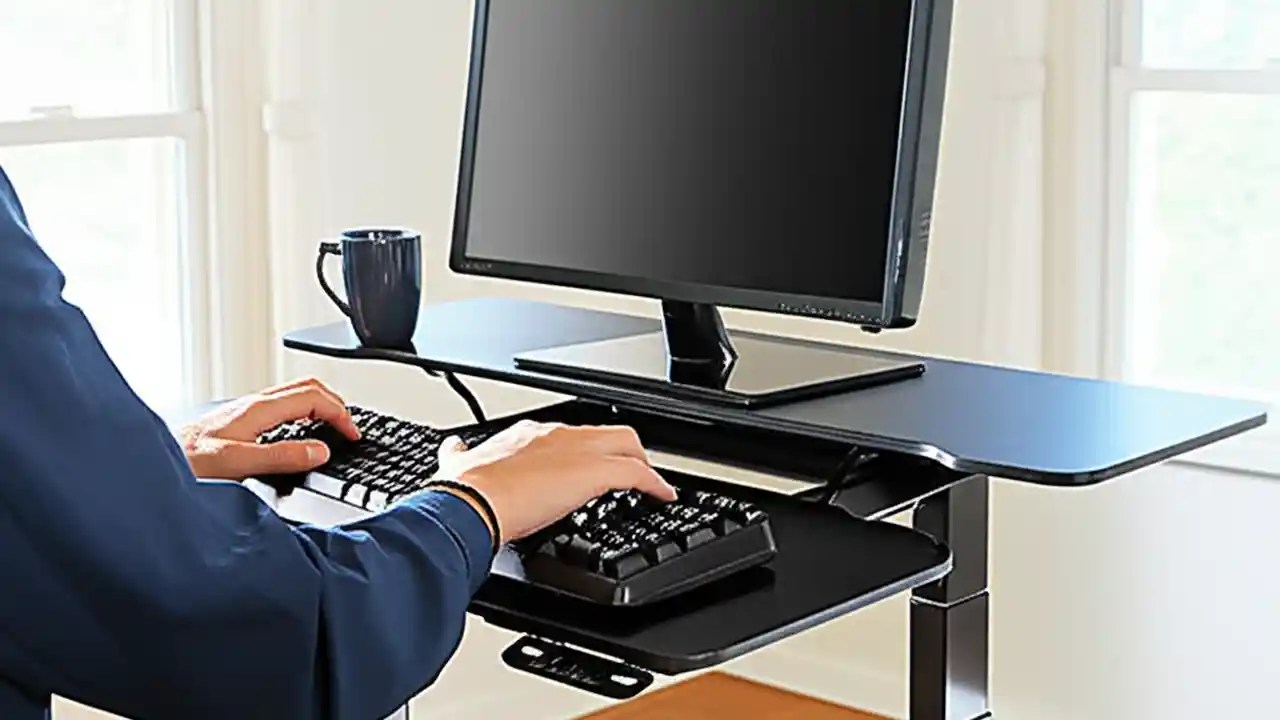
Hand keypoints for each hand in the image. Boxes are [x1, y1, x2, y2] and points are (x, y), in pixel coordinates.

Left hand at [181, 378, 360, 479]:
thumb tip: (319, 451)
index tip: (353, 435)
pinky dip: (302, 416)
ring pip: (294, 396)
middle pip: (307, 388)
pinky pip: (281, 409)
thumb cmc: (183, 463)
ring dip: (319, 407)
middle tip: (349, 428)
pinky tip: (299, 436)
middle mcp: (252, 405)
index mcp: (257, 409)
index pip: (313, 396)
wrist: (150, 465)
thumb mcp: (236, 464)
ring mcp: (245, 412)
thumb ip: (280, 456)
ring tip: (332, 428)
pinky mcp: (238, 423)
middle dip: (335, 404)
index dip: (340, 413)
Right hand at [435, 421, 676, 542]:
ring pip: (626, 444)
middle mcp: (556, 436)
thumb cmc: (465, 489)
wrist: (472, 501)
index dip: (579, 449)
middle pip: (604, 433)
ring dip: (641, 464)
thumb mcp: (460, 464)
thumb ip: (460, 455)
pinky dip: (655, 484)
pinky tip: (662, 496)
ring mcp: (578, 451)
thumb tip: (453, 449)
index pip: (566, 434)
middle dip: (620, 451)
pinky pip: (637, 473)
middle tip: (629, 471)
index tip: (580, 463)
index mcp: (528, 435)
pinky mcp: (594, 472)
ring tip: (650, 484)